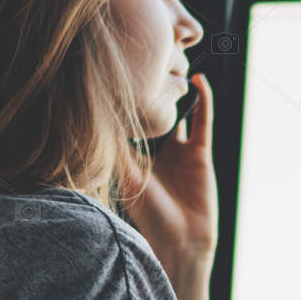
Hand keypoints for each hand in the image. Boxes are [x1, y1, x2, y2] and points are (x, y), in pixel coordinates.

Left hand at [120, 72, 216, 278]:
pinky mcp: (201, 153)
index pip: (128, 124)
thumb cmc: (150, 216)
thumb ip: (116, 149)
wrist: (183, 240)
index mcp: (134, 159)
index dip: (123, 102)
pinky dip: (203, 100)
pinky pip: (202, 121)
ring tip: (172, 62)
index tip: (113, 73)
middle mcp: (156, 153)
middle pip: (154, 115)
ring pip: (179, 113)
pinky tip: (198, 80)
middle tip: (145, 59)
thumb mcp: (127, 178)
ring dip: (177, 92)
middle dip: (152, 92)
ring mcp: (179, 152)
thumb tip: (97, 119)